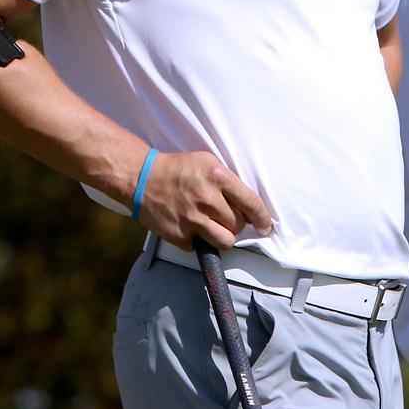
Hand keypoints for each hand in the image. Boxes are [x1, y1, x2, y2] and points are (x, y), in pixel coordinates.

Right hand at [136, 150, 273, 249]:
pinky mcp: (180, 235)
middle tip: (223, 215)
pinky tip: (190, 225)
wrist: (142, 178)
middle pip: (239, 225)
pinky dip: (199, 239)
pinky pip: (202, 246)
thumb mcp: (208, 163)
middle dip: (235, 223)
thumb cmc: (177, 169)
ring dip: (223, 235)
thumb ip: (229, 182)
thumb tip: (250, 206)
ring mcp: (193, 219)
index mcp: (217, 177)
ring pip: (226, 241)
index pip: (252, 204)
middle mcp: (207, 199)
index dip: (263, 218)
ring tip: (213, 225)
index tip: (266, 226)